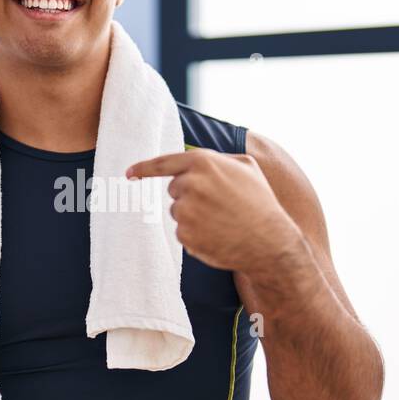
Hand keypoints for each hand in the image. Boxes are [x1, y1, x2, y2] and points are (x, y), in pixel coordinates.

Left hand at [126, 149, 299, 271]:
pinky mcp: (184, 234)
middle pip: (174, 189)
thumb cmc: (261, 202)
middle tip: (219, 205)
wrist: (269, 242)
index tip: (129, 173)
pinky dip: (196, 235)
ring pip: (178, 211)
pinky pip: (182, 231)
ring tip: (221, 221)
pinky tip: (217, 235)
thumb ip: (219, 158)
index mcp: (203, 162)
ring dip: (194, 216)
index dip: (143, 168)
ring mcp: (185, 210)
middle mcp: (190, 184)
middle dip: (191, 195)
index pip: (164, 163)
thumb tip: (196, 157)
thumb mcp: (247, 167)